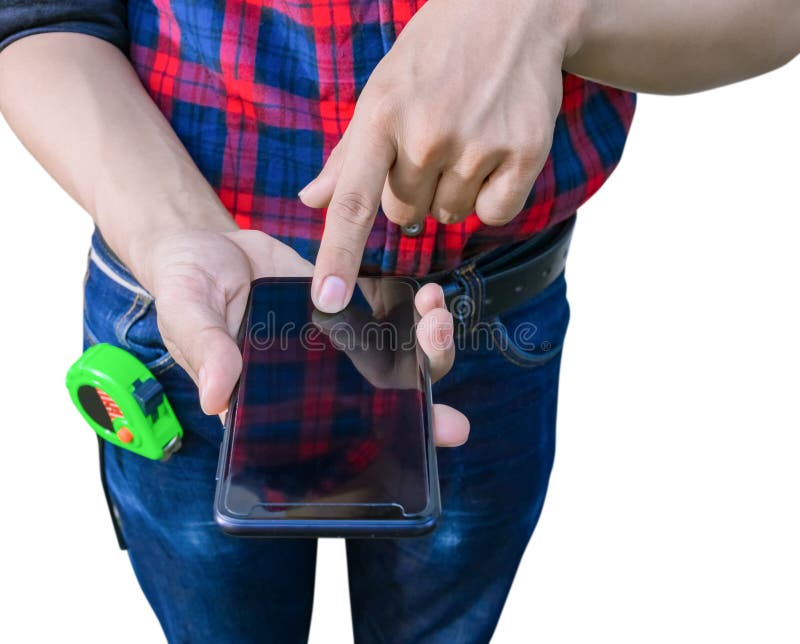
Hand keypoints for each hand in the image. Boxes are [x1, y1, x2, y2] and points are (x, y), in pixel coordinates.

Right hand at [135, 230, 468, 445]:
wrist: (208, 242)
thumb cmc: (187, 285)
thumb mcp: (187, 312)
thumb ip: (205, 349)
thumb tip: (216, 397)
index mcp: (272, 401)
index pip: (321, 443)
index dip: (368, 458)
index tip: (411, 454)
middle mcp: (311, 383)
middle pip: (374, 408)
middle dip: (420, 409)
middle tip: (443, 401)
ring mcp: (334, 349)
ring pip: (392, 366)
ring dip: (427, 352)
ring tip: (435, 317)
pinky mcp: (347, 313)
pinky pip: (388, 323)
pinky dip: (414, 317)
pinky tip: (427, 298)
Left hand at [301, 0, 571, 312]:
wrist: (513, 10)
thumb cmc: (435, 55)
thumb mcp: (381, 90)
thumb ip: (346, 155)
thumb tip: (310, 202)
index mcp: (381, 116)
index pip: (352, 202)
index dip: (336, 258)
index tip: (325, 301)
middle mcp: (427, 133)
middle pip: (406, 214)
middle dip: (412, 191)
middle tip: (431, 140)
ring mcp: (478, 144)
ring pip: (450, 215)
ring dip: (453, 191)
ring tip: (465, 137)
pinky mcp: (524, 151)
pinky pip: (495, 213)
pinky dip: (492, 197)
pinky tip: (494, 153)